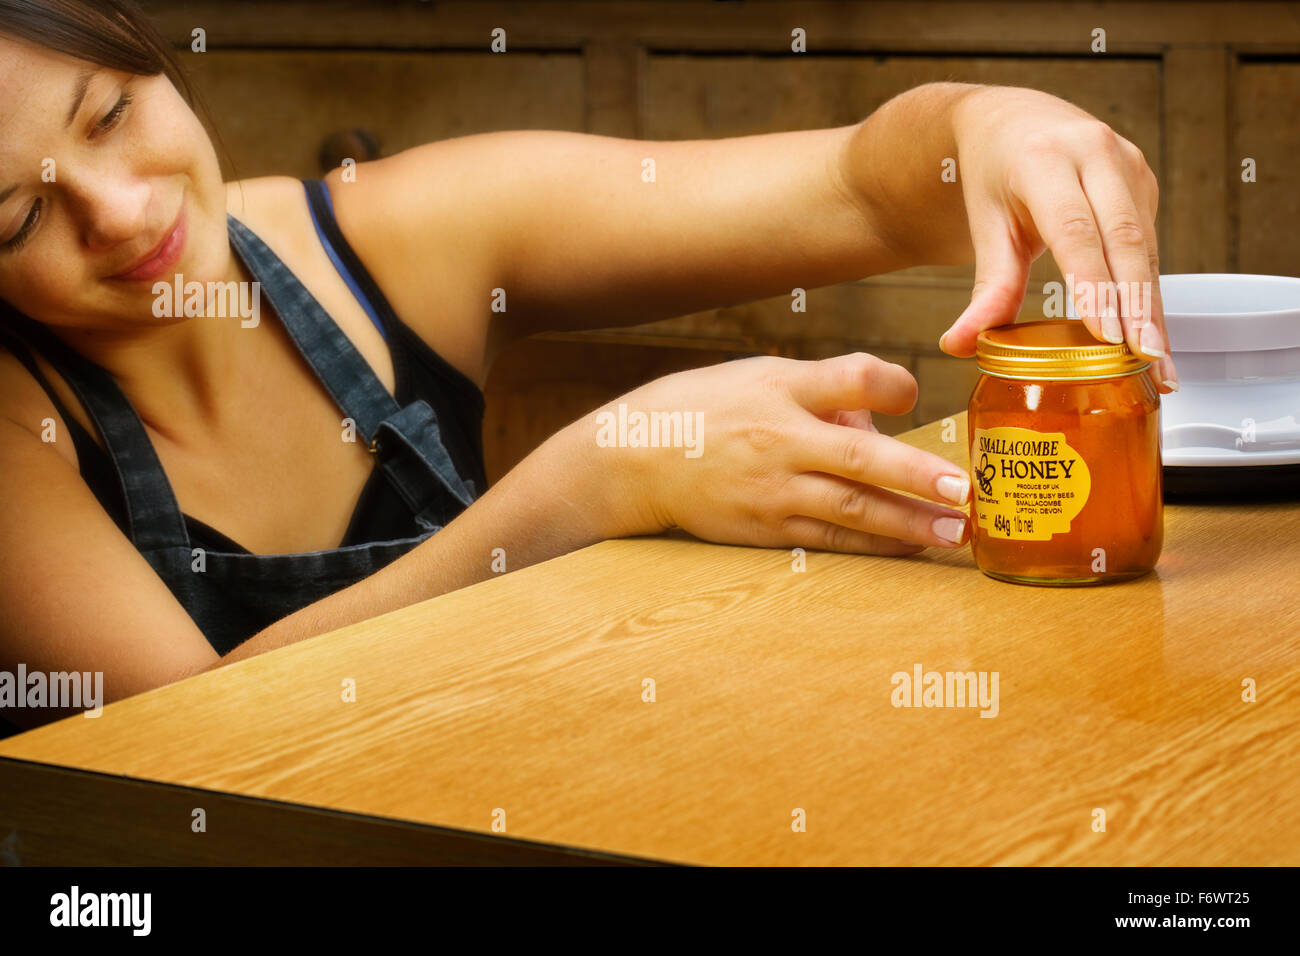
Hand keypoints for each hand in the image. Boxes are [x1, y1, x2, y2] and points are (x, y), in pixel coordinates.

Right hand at [588, 352, 973, 553]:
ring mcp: (770, 490)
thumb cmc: (707, 409)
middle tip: (964, 490)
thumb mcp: (759, 377)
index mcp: (779, 389)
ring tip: (955, 532)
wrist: (635, 459)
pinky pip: (828, 540)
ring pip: (850, 510)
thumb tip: (879, 417)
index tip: (912, 395)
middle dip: (916, 475)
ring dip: (907, 523)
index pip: (850, 377)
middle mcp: (777, 439)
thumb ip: (824, 390)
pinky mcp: (763, 528)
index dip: (891, 384)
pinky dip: (871, 545)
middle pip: (858, 457)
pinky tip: (908, 548)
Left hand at [939, 86, 1177, 392]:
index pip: (1074, 230)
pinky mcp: (1143, 183)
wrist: (1011, 121)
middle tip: (1143, 358)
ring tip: (1156, 363)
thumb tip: (958, 344)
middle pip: (1123, 239)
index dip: (1094, 284)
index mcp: (1045, 159)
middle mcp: (1095, 154)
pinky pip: (1150, 243)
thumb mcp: (984, 224)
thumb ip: (986, 286)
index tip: (1107, 334)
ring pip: (1145, 245)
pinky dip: (1152, 291)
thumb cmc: (994, 174)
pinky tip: (1153, 334)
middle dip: (1137, 304)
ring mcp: (1127, 165)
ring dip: (1153, 306)